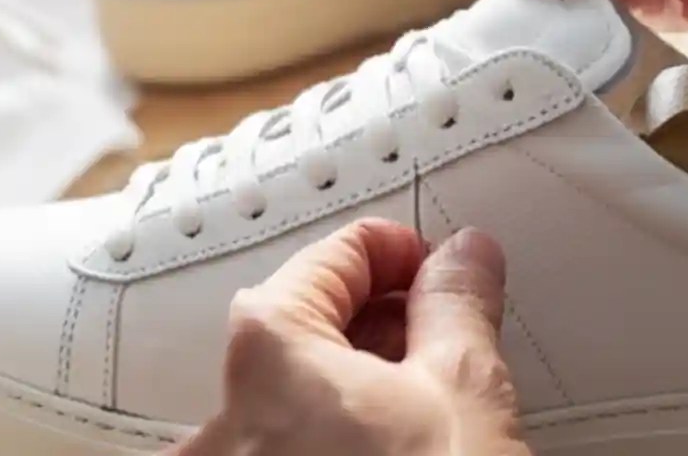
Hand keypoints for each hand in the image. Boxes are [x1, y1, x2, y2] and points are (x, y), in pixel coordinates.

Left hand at [169, 219, 529, 455]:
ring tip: (428, 397)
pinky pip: (287, 448)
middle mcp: (225, 420)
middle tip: (444, 325)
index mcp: (268, 355)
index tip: (434, 263)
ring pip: (294, 394)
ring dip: (361, 377)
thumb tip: (463, 260)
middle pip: (302, 325)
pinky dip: (337, 432)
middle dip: (380, 317)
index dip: (396, 250)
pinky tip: (394, 452)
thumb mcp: (462, 392)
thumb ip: (458, 305)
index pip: (331, 257)